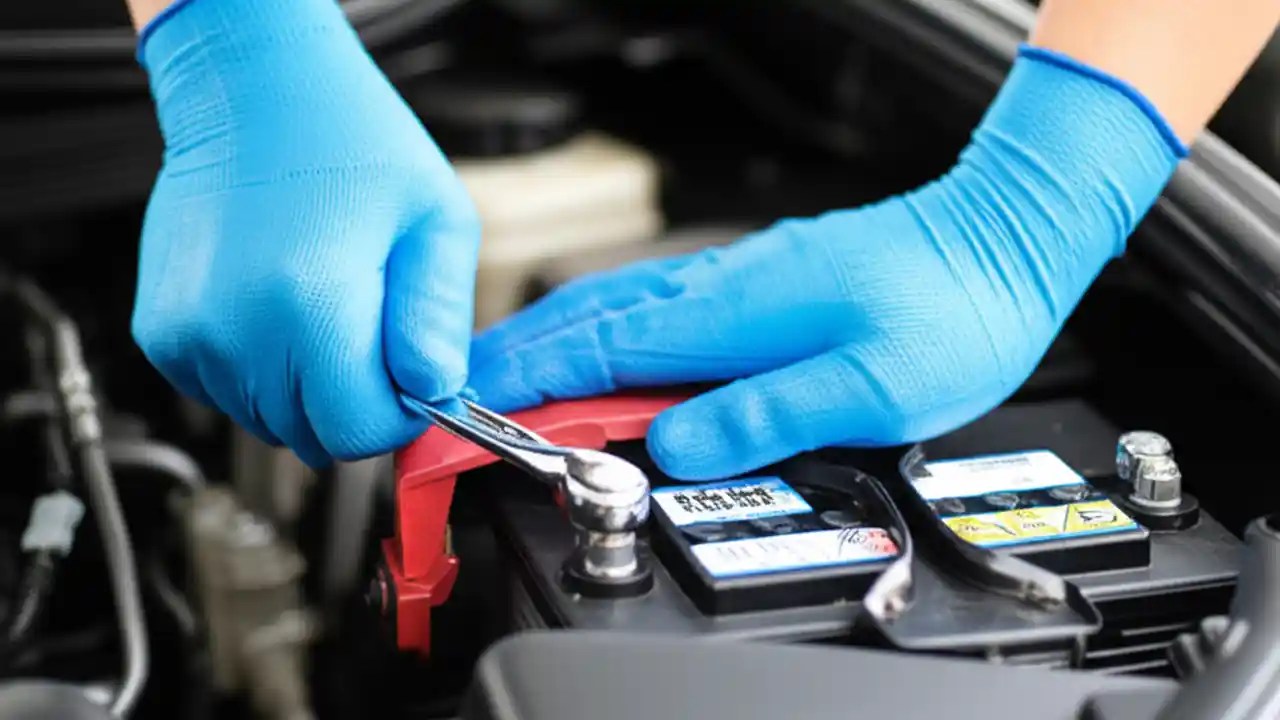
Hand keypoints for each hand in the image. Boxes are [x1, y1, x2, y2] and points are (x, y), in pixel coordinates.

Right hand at [131, 0, 478, 466]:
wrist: (253, 93)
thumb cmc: (351, 144)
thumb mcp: (436, 222)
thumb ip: (439, 323)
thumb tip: (436, 395)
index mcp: (310, 306)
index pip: (361, 432)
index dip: (399, 411)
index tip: (409, 373)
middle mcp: (237, 331)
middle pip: (314, 436)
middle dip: (354, 400)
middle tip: (367, 328)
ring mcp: (190, 337)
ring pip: (270, 422)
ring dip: (306, 389)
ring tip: (320, 307)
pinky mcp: (162, 335)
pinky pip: (228, 394)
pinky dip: (261, 371)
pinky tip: (277, 308)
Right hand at [468, 47, 1182, 479]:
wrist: (1002, 237)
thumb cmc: (951, 307)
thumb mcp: (871, 384)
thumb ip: (769, 414)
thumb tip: (683, 447)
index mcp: (732, 313)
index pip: (599, 355)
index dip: (525, 389)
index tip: (466, 414)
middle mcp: (718, 287)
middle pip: (584, 325)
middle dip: (511, 363)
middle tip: (453, 399)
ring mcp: (730, 280)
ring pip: (609, 310)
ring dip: (544, 345)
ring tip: (498, 379)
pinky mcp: (749, 284)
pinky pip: (648, 308)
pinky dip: (596, 333)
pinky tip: (592, 349)